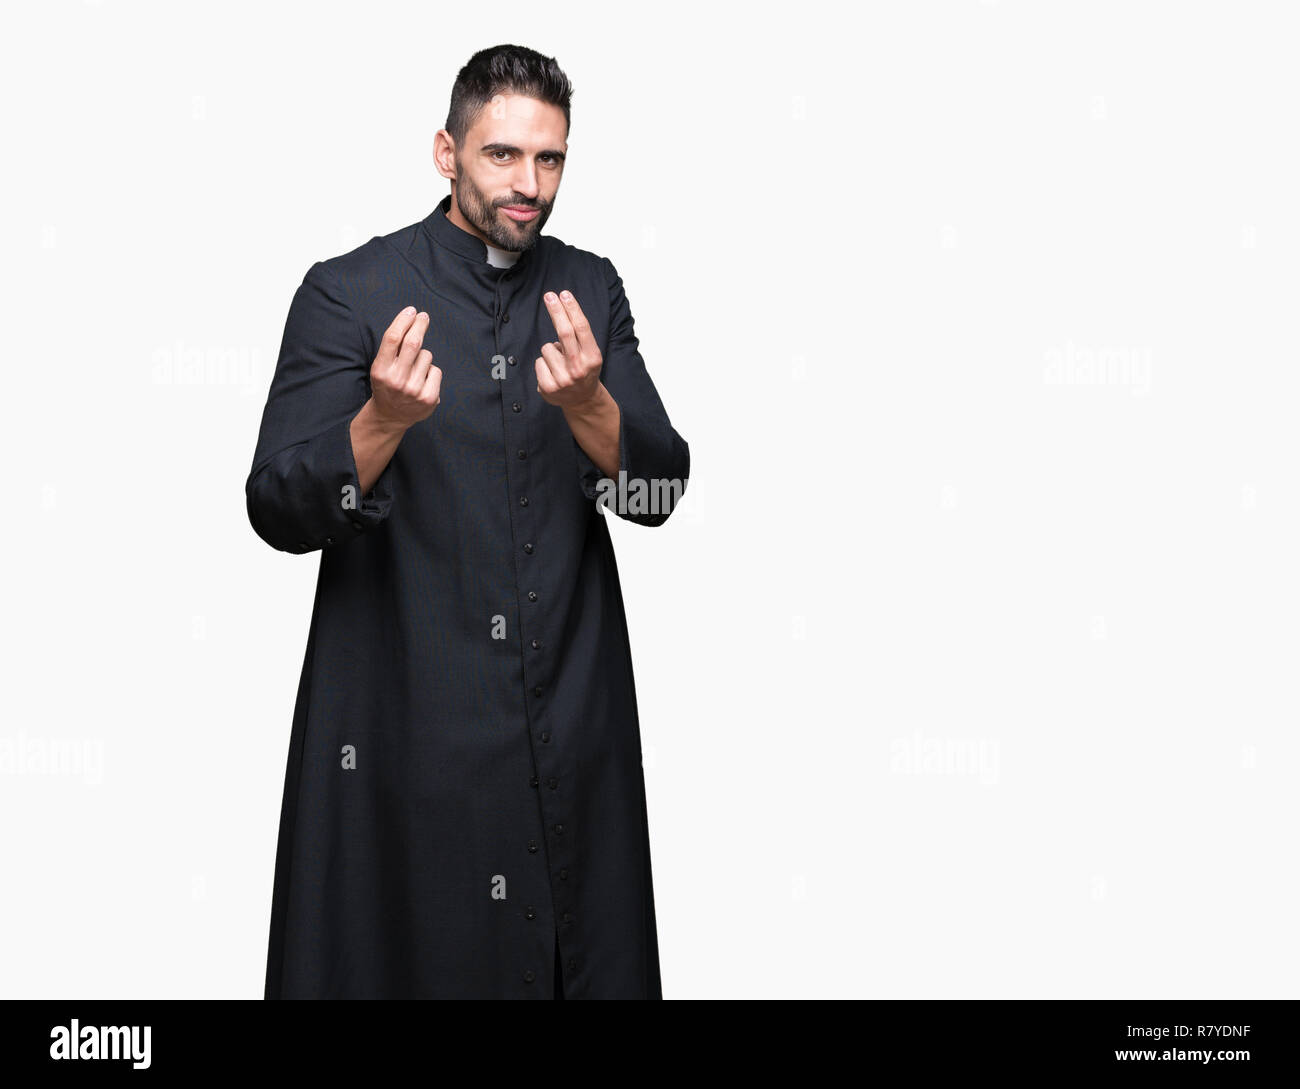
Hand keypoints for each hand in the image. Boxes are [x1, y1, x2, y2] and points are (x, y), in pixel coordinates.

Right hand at [369, 306, 440, 429]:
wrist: (390, 417)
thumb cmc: (387, 385)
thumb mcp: (380, 367)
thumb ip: (393, 348)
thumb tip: (411, 318)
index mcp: (381, 370)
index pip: (393, 338)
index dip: (403, 320)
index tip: (411, 311)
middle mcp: (397, 379)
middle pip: (413, 342)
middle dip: (420, 325)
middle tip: (423, 316)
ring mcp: (414, 390)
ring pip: (427, 355)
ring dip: (423, 357)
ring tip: (413, 370)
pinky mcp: (429, 397)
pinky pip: (436, 370)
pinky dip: (431, 371)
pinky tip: (422, 381)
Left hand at [536, 290, 602, 408]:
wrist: (582, 400)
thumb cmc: (584, 370)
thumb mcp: (590, 353)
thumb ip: (579, 336)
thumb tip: (561, 306)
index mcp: (592, 357)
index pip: (581, 328)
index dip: (572, 309)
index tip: (564, 294)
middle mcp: (579, 368)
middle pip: (565, 333)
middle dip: (556, 311)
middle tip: (549, 296)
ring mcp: (563, 379)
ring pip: (547, 347)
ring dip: (551, 350)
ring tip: (559, 362)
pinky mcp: (548, 387)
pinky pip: (538, 362)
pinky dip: (544, 364)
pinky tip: (552, 372)